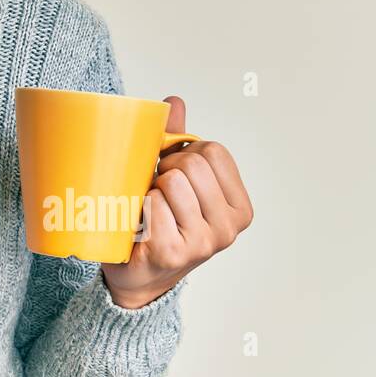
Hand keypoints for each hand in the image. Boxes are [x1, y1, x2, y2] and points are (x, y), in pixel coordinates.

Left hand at [100, 95, 253, 308]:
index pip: (213, 151)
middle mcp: (229, 227)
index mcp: (238, 207)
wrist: (137, 275)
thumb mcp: (176, 181)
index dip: (185, 153)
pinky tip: (139, 224)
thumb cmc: (158, 223)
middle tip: (156, 191)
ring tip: (149, 209)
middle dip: (166, 168)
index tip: (173, 171)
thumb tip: (175, 101)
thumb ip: (177, 142)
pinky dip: (138, 207)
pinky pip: (151, 203)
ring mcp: (203, 242)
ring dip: (150, 188)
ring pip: (171, 181)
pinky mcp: (173, 251)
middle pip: (192, 163)